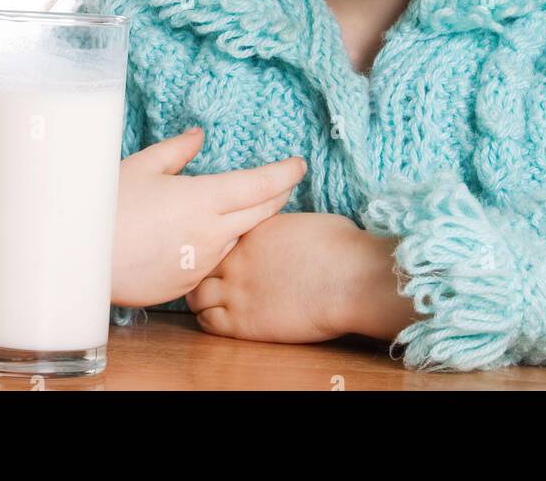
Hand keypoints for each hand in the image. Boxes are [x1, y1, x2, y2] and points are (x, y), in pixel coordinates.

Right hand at [110, 128, 306, 309]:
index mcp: (204, 200)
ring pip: (238, 237)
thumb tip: (200, 135)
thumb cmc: (105, 206)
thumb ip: (177, 151)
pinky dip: (217, 243)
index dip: (286, 173)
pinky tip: (202, 235)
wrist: (75, 263)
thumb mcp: (141, 167)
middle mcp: (212, 234)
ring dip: (246, 220)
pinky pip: (213, 260)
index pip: (261, 185)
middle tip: (284, 181)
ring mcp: (201, 264)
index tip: (300, 164)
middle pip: (262, 213)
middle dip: (278, 194)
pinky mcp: (186, 286)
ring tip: (243, 205)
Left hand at [184, 211, 369, 344]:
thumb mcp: (302, 223)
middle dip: (203, 270)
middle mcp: (236, 257)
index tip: (225, 254)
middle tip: (215, 278)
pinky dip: (209, 320)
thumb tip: (286, 236)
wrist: (349, 279)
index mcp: (251, 229)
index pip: (217, 235)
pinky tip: (222, 319)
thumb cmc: (340, 247)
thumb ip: (281, 228)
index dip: (219, 246)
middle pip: (199, 264)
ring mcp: (236, 290)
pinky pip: (207, 322)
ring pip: (196, 295)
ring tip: (215, 301)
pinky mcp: (241, 322)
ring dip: (202, 297)